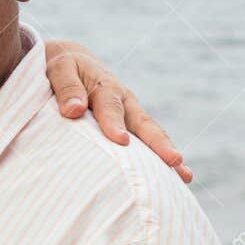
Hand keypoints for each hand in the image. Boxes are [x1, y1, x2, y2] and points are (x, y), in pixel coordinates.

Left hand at [44, 40, 191, 181]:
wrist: (74, 64)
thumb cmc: (63, 70)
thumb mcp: (60, 70)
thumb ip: (67, 87)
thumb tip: (73, 110)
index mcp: (105, 87)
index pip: (110, 107)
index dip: (115, 123)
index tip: (121, 140)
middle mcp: (125, 101)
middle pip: (144, 123)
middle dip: (158, 143)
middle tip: (173, 160)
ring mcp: (131, 114)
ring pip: (151, 135)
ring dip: (167, 154)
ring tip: (184, 175)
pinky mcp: (131, 126)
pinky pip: (147, 144)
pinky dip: (160, 161)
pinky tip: (177, 179)